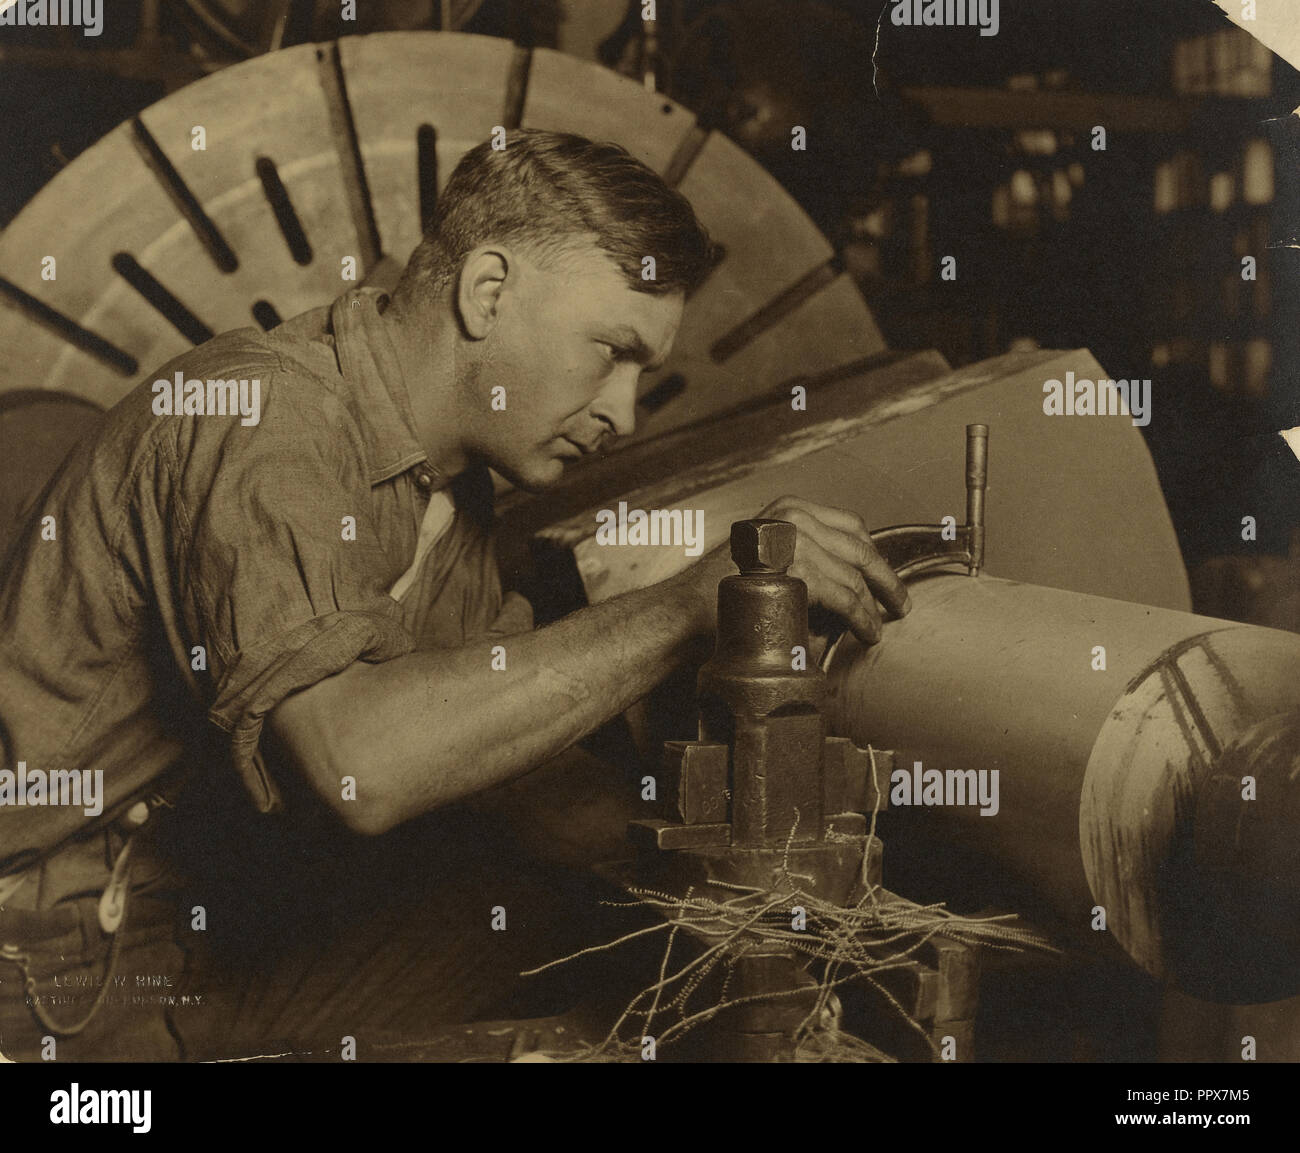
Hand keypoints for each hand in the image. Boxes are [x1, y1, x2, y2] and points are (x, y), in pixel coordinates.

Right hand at [678, 496, 909, 645]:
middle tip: (900, 603)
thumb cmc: (721, 592)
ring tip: (878, 628)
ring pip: (855, 576)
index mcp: (789, 508)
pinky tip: (867, 631)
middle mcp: (795, 516)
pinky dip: (862, 618)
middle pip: (861, 547)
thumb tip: (851, 581)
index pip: (850, 525)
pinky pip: (845, 597)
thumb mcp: (768, 558)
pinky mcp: (799, 570)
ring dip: (874, 606)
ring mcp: (797, 540)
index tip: (885, 575)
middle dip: (887, 579)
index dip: (874, 554)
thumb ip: (805, 558)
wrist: (686, 611)